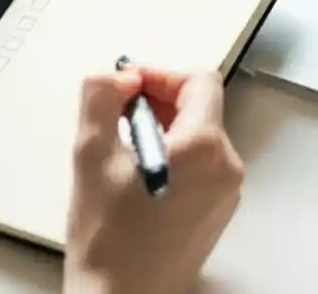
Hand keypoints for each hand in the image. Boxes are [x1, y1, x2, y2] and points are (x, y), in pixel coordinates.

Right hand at [64, 68, 244, 293]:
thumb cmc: (108, 242)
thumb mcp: (91, 157)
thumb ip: (101, 99)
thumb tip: (120, 76)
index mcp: (205, 149)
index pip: (199, 81)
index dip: (160, 75)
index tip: (128, 86)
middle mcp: (227, 168)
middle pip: (201, 108)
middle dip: (158, 103)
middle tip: (118, 118)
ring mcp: (227, 192)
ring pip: (199, 137)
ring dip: (164, 131)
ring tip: (123, 154)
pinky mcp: (218, 211)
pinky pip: (201, 166)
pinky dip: (173, 158)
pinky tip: (138, 180)